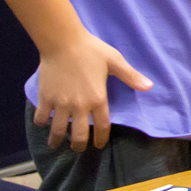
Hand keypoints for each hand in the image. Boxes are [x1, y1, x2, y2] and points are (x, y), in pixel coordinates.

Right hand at [33, 34, 152, 150]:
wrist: (62, 42)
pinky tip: (44, 123)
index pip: (102, 127)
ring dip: (56, 140)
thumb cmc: (91, 50)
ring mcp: (60, 103)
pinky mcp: (45, 98)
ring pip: (57, 131)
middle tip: (77, 148)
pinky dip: (41, 123)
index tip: (99, 146)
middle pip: (78, 136)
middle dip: (78, 146)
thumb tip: (149, 87)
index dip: (100, 140)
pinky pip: (40, 117)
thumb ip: (130, 76)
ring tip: (56, 143)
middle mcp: (79, 106)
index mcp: (98, 99)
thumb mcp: (115, 61)